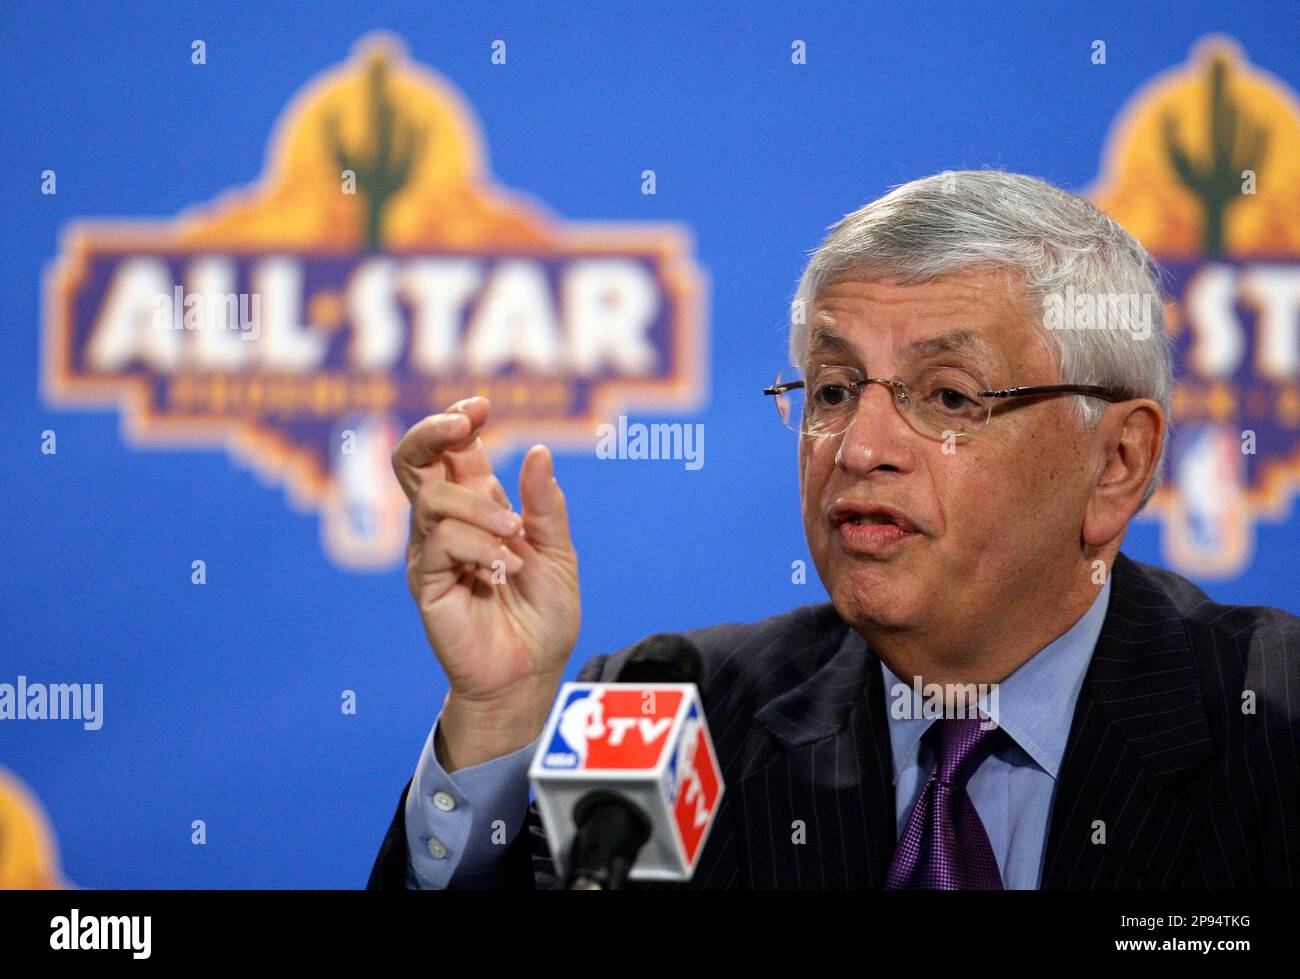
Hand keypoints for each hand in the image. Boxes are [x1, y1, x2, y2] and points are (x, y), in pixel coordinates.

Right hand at [392, 396, 579, 769]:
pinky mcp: (426, 582)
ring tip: (515, 538)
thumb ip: (546, 505)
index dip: (458, 421)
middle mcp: (447, 522)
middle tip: (464, 423)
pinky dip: (479, 546)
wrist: (532, 673)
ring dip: (480, 509)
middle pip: (412, 459)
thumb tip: (537, 450)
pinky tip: (504, 568)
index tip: (481, 406)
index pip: (452, 450)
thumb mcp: (558, 552)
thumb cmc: (543, 615)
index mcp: (477, 506)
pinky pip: (441, 542)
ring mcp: (431, 551)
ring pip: (433, 498)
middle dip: (431, 429)